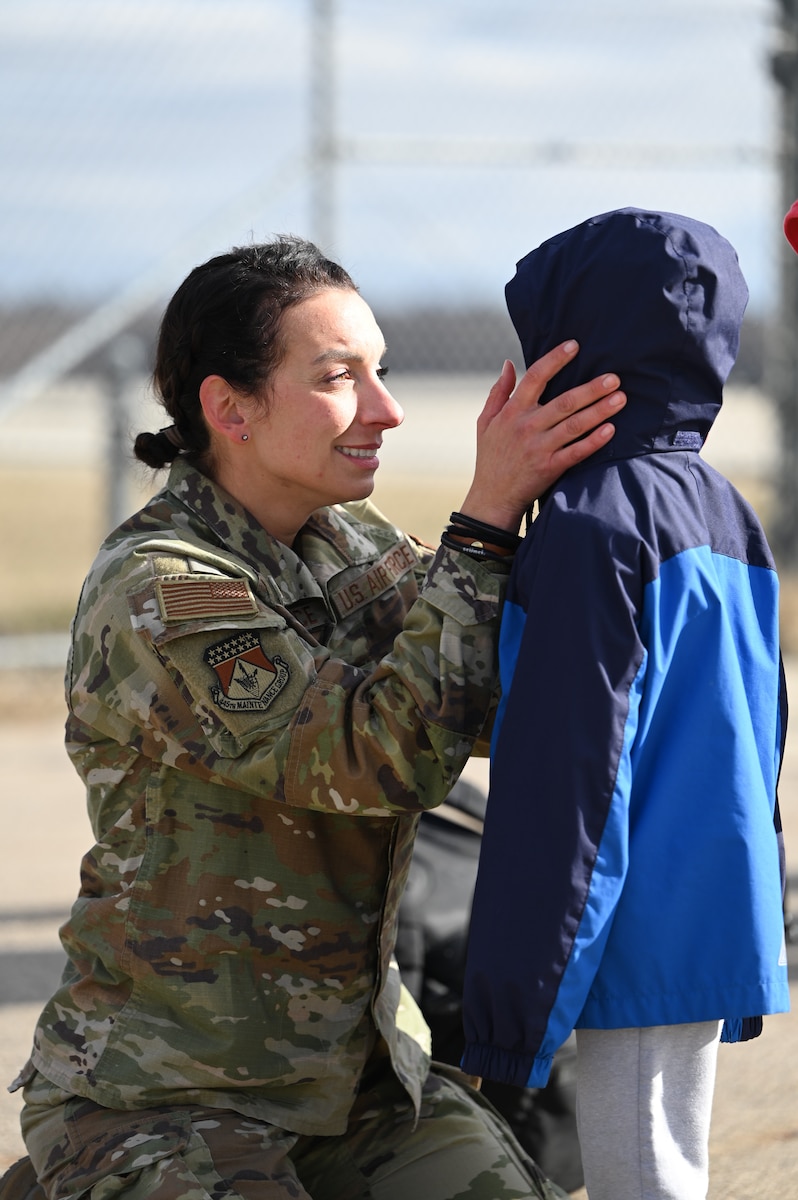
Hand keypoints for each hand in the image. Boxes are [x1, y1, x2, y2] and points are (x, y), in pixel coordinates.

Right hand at [460, 341, 625, 531]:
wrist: (492, 498)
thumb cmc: (491, 457)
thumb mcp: (485, 422)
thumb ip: (498, 392)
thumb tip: (508, 363)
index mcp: (512, 412)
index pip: (534, 378)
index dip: (554, 360)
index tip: (574, 345)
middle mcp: (526, 427)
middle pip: (563, 402)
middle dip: (590, 389)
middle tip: (614, 377)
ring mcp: (539, 448)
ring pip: (574, 425)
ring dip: (599, 411)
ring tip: (620, 398)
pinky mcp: (550, 468)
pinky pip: (576, 452)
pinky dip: (593, 441)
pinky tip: (611, 430)